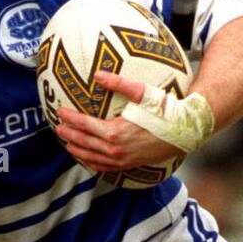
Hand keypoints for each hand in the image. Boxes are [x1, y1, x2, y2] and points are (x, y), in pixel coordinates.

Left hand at [53, 71, 187, 173]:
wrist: (184, 132)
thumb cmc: (165, 111)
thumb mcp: (143, 93)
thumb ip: (119, 83)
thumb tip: (98, 74)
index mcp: (115, 132)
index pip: (85, 125)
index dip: (71, 118)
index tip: (60, 112)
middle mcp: (115, 150)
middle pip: (84, 143)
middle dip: (69, 135)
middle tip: (57, 128)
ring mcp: (122, 160)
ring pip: (92, 158)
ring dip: (77, 151)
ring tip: (67, 144)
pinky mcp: (129, 165)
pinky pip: (104, 167)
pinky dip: (91, 163)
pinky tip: (87, 159)